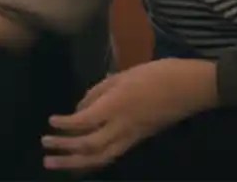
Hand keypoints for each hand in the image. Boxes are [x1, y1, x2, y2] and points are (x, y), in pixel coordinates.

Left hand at [43, 58, 217, 173]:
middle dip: (65, 150)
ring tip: (55, 163)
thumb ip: (98, 91)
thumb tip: (79, 107)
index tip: (50, 122)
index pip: (84, 122)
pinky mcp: (139, 139)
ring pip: (101, 157)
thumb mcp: (123, 75)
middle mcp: (122, 126)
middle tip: (45, 149)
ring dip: (76, 163)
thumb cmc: (156, 74)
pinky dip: (93, 159)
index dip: (65, 125)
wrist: (191, 88)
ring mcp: (132, 136)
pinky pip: (112, 154)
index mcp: (116, 106)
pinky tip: (81, 160)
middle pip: (90, 147)